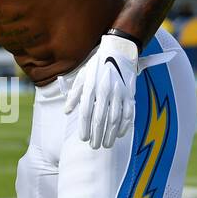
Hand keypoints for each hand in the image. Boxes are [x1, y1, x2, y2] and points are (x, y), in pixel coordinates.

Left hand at [65, 33, 137, 149]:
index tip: (83, 138)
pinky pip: (129, 113)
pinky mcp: (130, 94)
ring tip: (107, 144)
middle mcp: (105, 91)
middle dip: (97, 135)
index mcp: (91, 87)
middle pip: (100, 118)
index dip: (84, 127)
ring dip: (111, 134)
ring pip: (115, 119)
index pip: (86, 112)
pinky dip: (125, 125)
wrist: (119, 51)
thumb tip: (67, 112)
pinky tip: (120, 134)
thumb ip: (74, 95)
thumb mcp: (82, 77)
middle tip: (94, 146)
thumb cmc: (97, 66)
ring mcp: (119, 93)